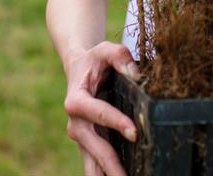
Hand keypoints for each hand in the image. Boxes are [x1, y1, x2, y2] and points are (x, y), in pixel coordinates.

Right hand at [63, 41, 138, 175]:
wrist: (79, 70)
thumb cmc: (94, 60)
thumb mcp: (104, 50)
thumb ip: (119, 56)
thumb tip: (136, 74)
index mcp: (76, 100)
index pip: (98, 113)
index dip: (116, 122)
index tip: (134, 133)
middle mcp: (76, 124)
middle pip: (95, 147)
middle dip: (111, 164)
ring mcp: (81, 139)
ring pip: (92, 164)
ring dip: (106, 174)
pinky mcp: (89, 146)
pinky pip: (96, 166)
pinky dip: (105, 174)